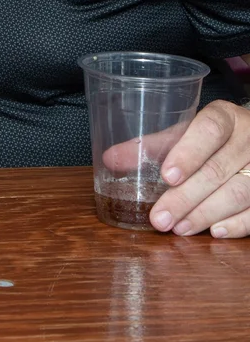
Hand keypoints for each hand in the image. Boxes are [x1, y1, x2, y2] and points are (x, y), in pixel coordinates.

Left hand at [148, 101, 249, 237]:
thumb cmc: (212, 137)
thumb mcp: (185, 133)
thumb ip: (151, 146)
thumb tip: (110, 159)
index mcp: (226, 116)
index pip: (209, 130)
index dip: (189, 153)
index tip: (167, 176)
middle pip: (218, 169)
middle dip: (187, 197)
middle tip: (160, 217)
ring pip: (239, 193)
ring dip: (206, 214)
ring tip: (179, 228)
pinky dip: (237, 224)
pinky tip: (215, 232)